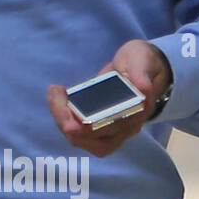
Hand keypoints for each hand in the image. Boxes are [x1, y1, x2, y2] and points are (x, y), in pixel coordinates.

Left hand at [46, 39, 170, 158]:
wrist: (139, 69)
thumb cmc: (140, 63)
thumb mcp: (142, 59)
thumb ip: (141, 72)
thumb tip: (143, 88)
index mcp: (139, 111)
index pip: (114, 127)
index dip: (91, 123)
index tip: (72, 102)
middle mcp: (126, 128)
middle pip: (93, 139)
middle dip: (67, 120)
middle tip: (55, 92)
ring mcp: (113, 131)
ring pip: (82, 140)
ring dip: (62, 120)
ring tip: (55, 94)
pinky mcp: (98, 127)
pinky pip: (78, 133)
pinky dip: (63, 118)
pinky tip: (57, 98)